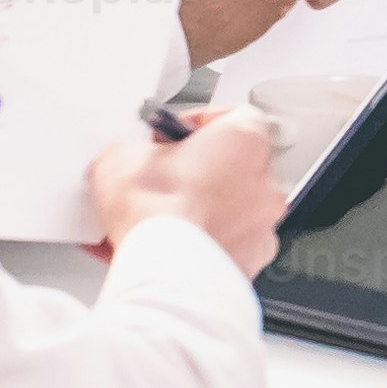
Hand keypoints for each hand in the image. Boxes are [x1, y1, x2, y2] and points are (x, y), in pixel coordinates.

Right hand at [88, 102, 288, 278]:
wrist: (165, 270)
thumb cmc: (159, 211)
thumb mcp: (122, 155)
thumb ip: (133, 148)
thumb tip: (126, 159)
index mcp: (245, 141)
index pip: (231, 117)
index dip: (194, 125)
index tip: (169, 138)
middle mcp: (264, 183)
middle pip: (228, 168)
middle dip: (190, 174)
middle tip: (156, 182)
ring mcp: (260, 227)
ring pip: (224, 212)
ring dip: (190, 213)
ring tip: (147, 222)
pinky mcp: (248, 263)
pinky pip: (217, 248)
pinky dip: (190, 248)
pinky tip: (152, 250)